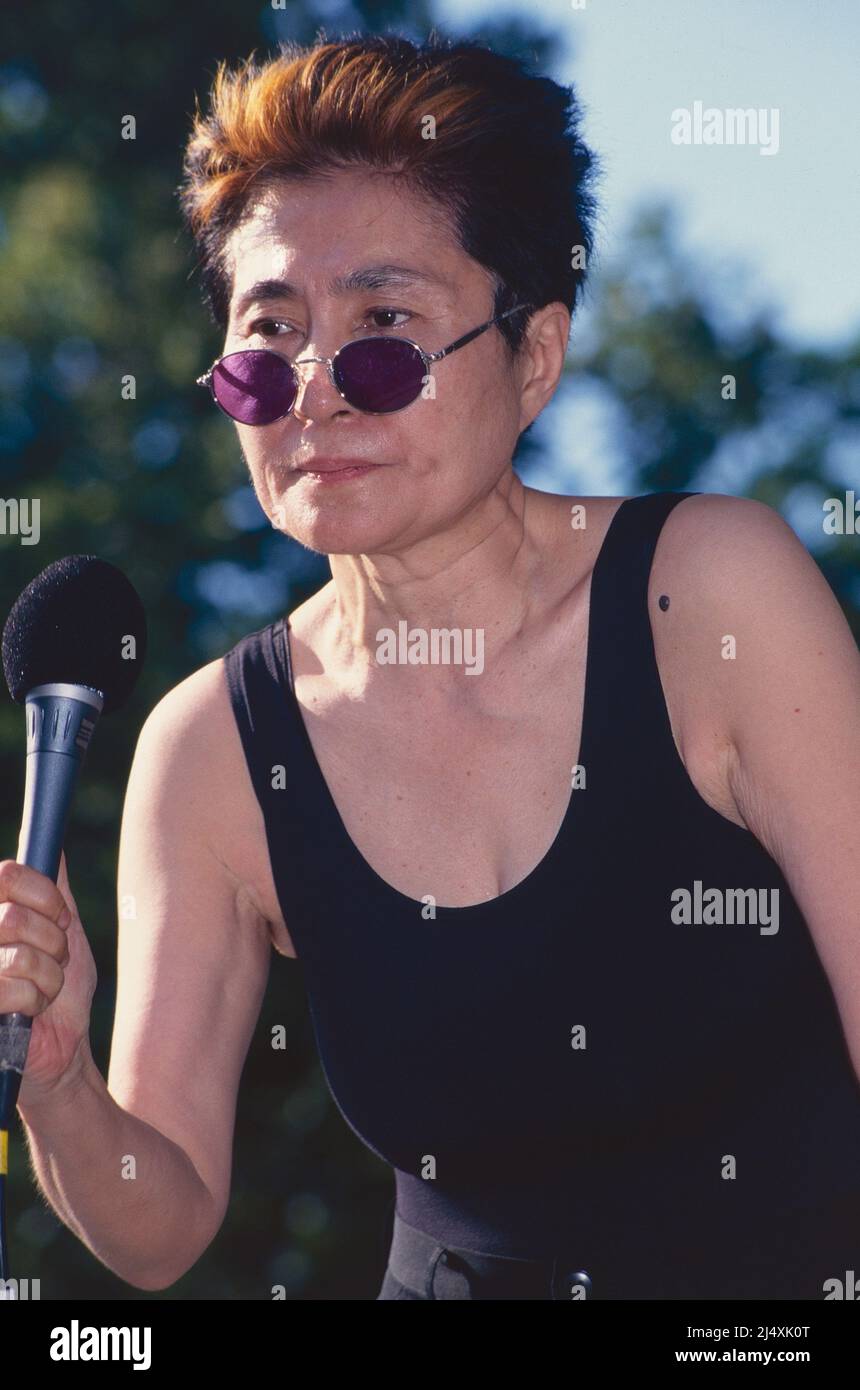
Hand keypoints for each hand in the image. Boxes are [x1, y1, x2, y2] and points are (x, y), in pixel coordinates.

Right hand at [0, 852, 96, 1105]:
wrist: (64, 1047)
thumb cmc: (62, 989)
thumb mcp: (66, 929)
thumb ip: (55, 888)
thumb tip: (54, 846)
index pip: (8, 873)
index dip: (45, 896)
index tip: (59, 918)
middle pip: (14, 916)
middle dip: (52, 942)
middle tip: (54, 959)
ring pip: (19, 954)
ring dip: (49, 975)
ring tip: (45, 988)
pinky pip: (13, 989)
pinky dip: (37, 1000)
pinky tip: (32, 1011)